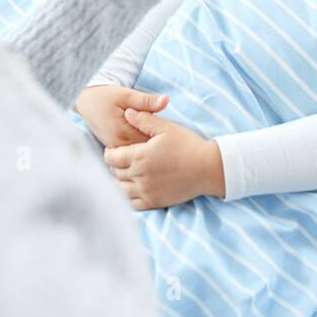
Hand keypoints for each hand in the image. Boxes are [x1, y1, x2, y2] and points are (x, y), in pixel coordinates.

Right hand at [75, 85, 168, 146]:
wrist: (87, 101)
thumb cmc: (107, 96)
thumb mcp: (127, 95)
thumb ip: (147, 100)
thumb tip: (166, 100)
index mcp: (122, 133)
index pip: (151, 141)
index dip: (163, 136)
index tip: (171, 129)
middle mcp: (118, 146)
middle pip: (146, 151)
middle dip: (159, 144)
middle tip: (168, 134)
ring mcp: (116, 150)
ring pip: (140, 154)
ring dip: (151, 147)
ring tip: (160, 138)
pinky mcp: (115, 150)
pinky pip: (133, 153)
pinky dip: (143, 147)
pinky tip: (150, 140)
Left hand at [103, 109, 225, 208]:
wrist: (208, 168)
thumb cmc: (188, 145)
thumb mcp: (167, 128)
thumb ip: (144, 120)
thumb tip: (126, 112)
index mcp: (140, 156)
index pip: (111, 158)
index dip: (109, 152)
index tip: (114, 149)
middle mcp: (140, 176)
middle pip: (115, 173)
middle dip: (114, 165)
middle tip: (120, 160)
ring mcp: (146, 191)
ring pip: (120, 189)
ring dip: (118, 181)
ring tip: (125, 174)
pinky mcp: (155, 202)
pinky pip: (132, 203)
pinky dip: (127, 197)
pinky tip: (132, 189)